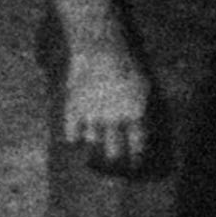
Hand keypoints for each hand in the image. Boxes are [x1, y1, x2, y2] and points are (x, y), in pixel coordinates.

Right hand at [62, 43, 152, 172]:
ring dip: (94, 146)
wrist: (100, 48)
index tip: (133, 168)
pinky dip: (74, 138)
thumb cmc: (126, 66)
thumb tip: (141, 138)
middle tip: (111, 165)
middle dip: (112, 163)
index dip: (135, 161)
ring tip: (94, 148)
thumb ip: (142, 113)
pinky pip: (71, 135)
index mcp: (135, 113)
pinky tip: (77, 137)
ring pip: (92, 143)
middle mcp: (113, 118)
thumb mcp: (144, 88)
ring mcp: (91, 114)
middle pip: (112, 155)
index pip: (136, 148)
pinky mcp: (73, 109)